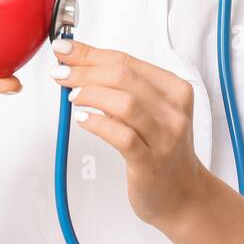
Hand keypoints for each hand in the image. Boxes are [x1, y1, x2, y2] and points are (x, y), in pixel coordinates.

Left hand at [50, 39, 207, 226]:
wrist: (182, 194)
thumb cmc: (161, 149)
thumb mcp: (149, 111)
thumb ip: (122, 89)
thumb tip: (79, 64)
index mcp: (175, 89)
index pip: (127, 60)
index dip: (91, 53)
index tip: (66, 50)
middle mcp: (174, 110)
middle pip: (124, 76)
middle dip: (85, 70)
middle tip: (61, 73)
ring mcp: (165, 137)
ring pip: (125, 102)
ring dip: (90, 94)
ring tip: (72, 96)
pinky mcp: (151, 162)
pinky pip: (121, 136)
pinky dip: (97, 123)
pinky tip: (83, 119)